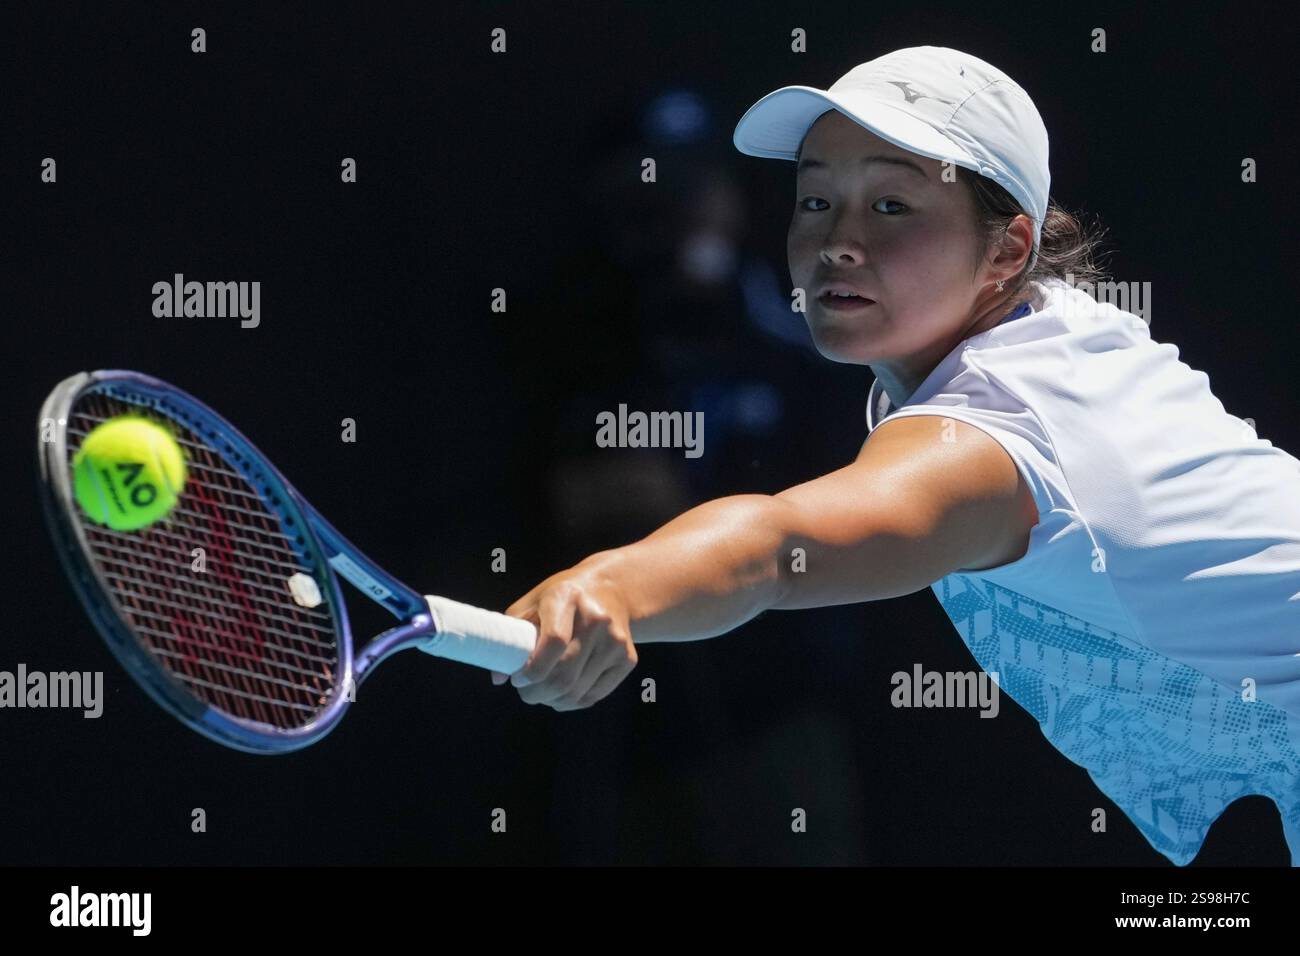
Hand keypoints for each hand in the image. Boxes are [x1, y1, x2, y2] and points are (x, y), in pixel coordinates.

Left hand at [494, 561, 638, 710]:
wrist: (612, 590)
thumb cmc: (562, 599)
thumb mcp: (533, 603)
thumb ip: (512, 635)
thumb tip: (499, 678)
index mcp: (567, 597)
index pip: (553, 641)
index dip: (532, 668)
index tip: (517, 678)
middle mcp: (596, 619)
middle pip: (565, 673)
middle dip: (537, 692)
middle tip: (525, 692)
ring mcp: (616, 640)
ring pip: (577, 691)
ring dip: (552, 700)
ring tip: (540, 693)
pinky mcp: (627, 659)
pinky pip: (593, 696)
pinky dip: (571, 703)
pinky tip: (560, 694)